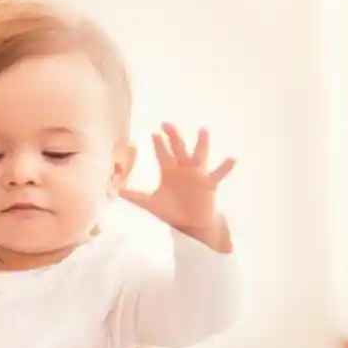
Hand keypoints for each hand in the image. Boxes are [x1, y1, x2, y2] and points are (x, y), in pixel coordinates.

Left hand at [123, 123, 235, 247]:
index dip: (159, 144)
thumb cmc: (171, 210)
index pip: (163, 154)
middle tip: (167, 123)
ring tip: (203, 130)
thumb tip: (115, 192)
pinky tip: (232, 159)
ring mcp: (197, 175)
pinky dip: (225, 167)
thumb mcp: (150, 203)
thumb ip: (134, 196)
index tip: (154, 133)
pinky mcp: (208, 185)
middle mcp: (183, 169)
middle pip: (178, 149)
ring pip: (199, 156)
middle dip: (173, 136)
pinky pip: (218, 175)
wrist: (190, 224)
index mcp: (169, 171)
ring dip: (201, 144)